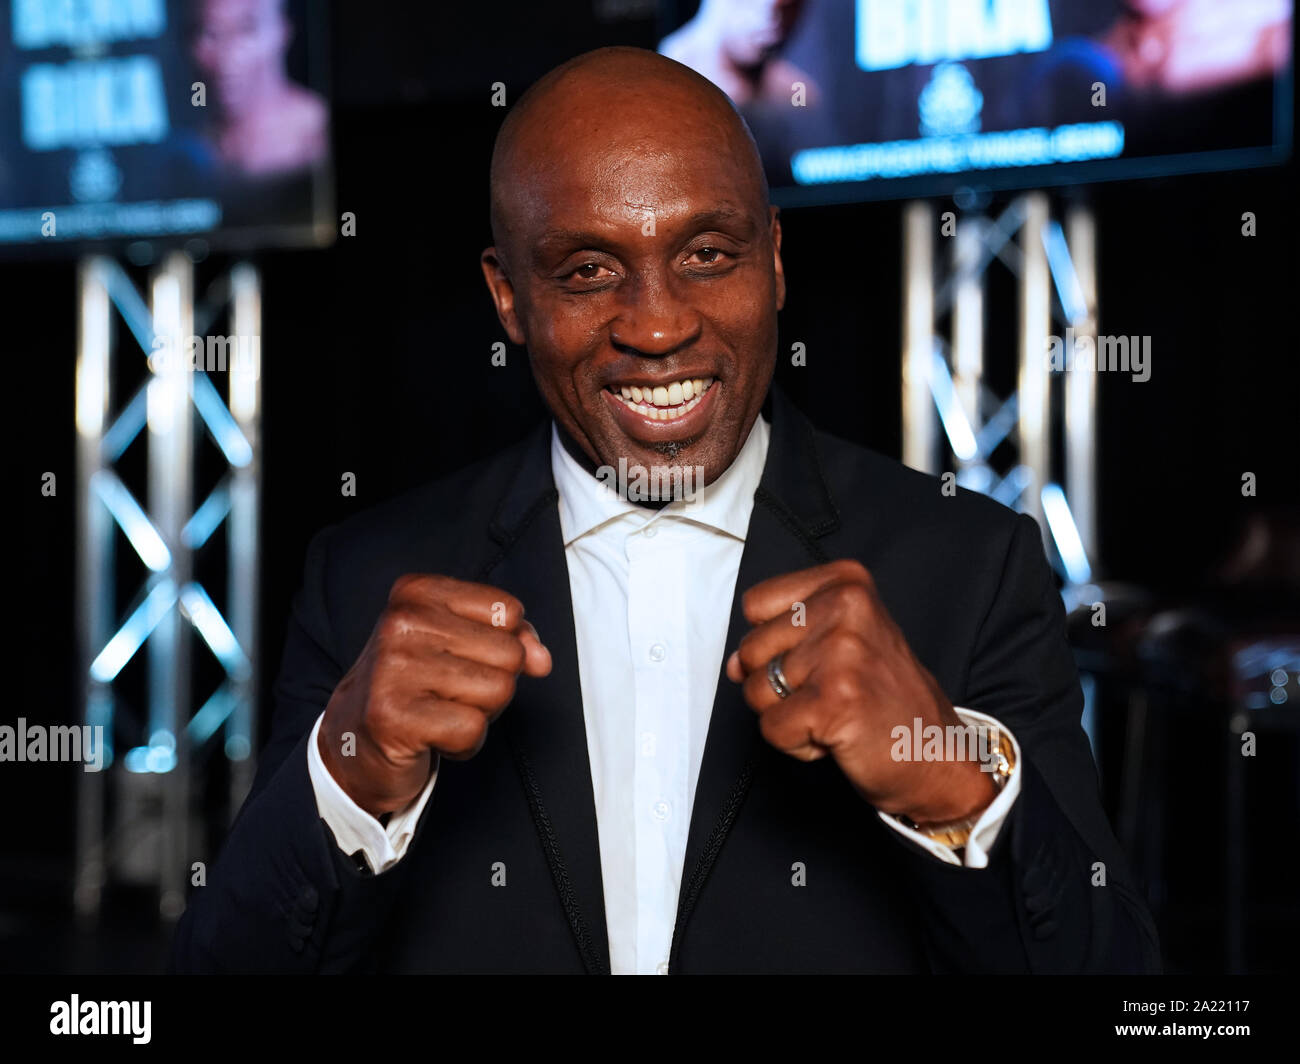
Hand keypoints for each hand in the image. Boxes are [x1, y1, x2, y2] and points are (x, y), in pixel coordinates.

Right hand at [319, 574, 551, 816]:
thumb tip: (542, 660)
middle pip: (509, 654)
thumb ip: (512, 639)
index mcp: (418, 592)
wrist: (354, 741)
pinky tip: (433, 736)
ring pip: (497, 691)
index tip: (464, 658)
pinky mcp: (394, 716)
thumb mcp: (462, 644)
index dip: (504, 643)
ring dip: (479, 714)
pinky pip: (473, 729)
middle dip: (493, 683)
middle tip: (449, 692)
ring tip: (440, 711)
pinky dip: (464, 744)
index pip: (509, 611)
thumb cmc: (415, 686)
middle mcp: (402, 622)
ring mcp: (394, 668)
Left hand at [726, 560, 994, 824]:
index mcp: (847, 583)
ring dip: (788, 715)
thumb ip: (782, 639)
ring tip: (834, 713)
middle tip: (831, 692)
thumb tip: (731, 664)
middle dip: (778, 684)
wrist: (937, 757)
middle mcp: (846, 608)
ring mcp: (841, 653)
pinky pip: (772, 728)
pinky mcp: (833, 700)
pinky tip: (836, 736)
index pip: (755, 604)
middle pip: (750, 649)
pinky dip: (796, 743)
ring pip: (756, 691)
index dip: (773, 641)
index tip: (815, 657)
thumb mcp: (843, 641)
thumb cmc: (888, 701)